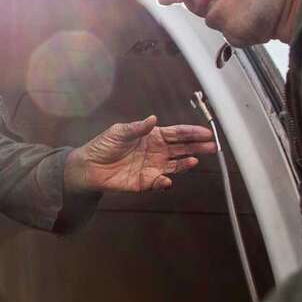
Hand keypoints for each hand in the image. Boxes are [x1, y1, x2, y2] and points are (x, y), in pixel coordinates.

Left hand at [64, 116, 215, 192]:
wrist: (89, 166)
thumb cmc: (104, 145)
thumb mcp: (120, 131)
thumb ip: (137, 127)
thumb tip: (153, 119)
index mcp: (153, 136)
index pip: (177, 133)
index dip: (192, 133)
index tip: (206, 133)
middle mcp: (157, 151)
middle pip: (182, 148)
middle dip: (197, 147)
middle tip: (212, 147)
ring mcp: (153, 167)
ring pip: (175, 165)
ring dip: (186, 163)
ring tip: (194, 161)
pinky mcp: (146, 182)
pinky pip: (160, 182)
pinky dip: (165, 181)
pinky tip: (168, 178)